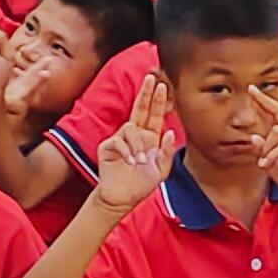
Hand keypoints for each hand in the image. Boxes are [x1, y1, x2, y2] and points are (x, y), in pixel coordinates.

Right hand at [89, 74, 179, 211]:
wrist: (123, 199)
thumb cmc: (142, 185)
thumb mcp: (161, 171)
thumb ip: (166, 153)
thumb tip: (168, 131)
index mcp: (150, 138)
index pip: (154, 115)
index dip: (157, 100)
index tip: (162, 85)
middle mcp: (136, 135)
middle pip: (140, 109)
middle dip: (145, 93)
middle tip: (150, 78)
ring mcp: (121, 140)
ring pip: (130, 128)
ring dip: (138, 144)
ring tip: (141, 160)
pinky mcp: (108, 147)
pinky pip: (118, 141)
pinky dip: (127, 151)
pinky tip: (131, 162)